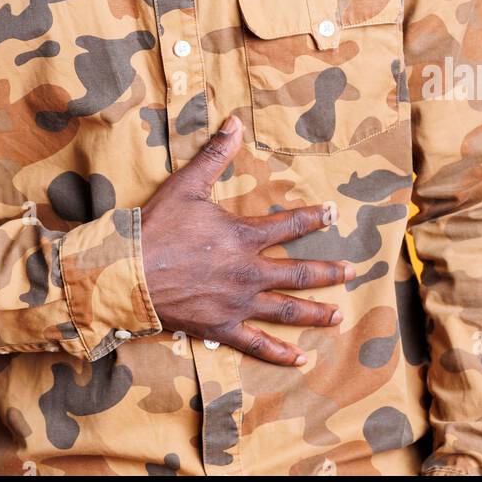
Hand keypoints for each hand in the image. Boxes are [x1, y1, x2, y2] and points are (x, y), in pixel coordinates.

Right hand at [139, 114, 352, 365]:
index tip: (334, 214)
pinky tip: (300, 358)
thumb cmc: (157, 227)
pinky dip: (280, 353)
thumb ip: (215, 155)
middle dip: (329, 272)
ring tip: (339, 316)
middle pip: (299, 273)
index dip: (315, 218)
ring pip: (287, 310)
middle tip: (352, 272)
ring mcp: (237, 302)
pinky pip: (257, 343)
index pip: (289, 225)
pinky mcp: (221, 327)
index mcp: (242, 237)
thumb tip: (234, 122)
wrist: (128, 273)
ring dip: (316, 313)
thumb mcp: (187, 184)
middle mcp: (248, 272)